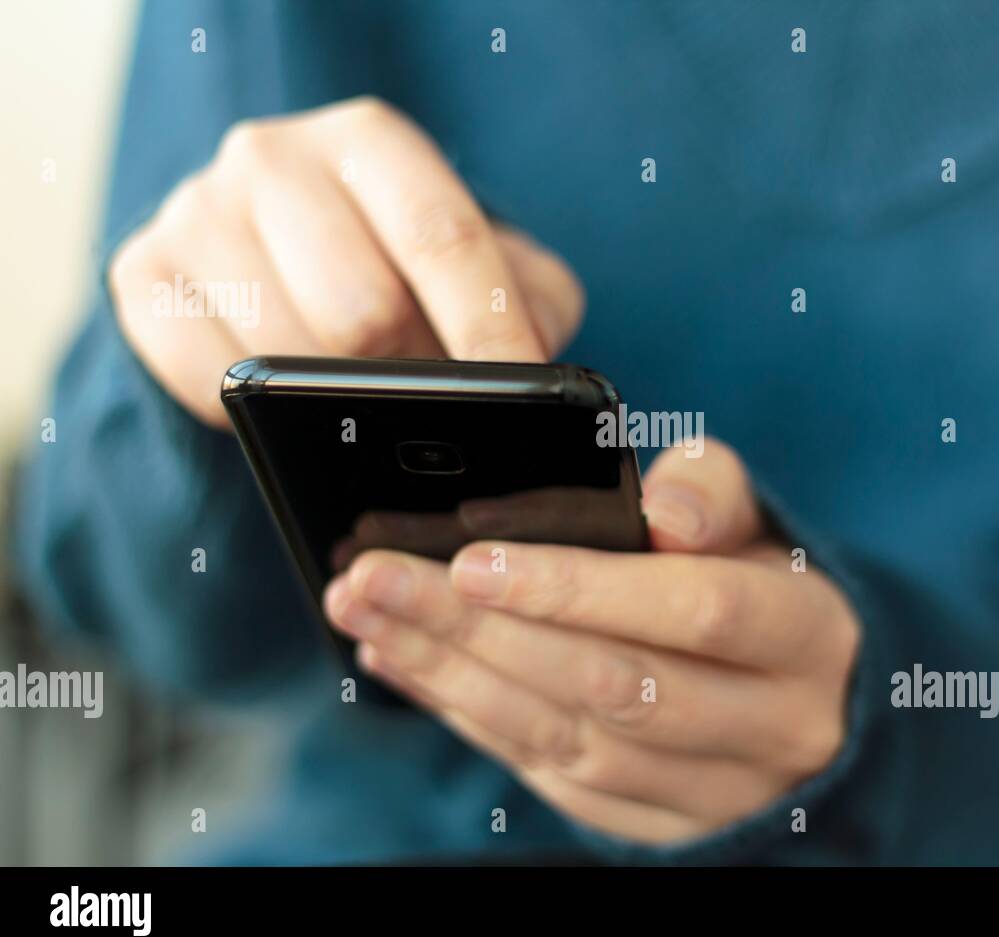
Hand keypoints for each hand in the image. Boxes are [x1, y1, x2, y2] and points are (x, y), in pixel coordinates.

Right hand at [107, 96, 583, 426]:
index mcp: (369, 141)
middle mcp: (273, 157)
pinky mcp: (142, 274)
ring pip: (286, 354)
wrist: (277, 251)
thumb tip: (534, 374)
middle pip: (361, 308)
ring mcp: (197, 212)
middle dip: (409, 374)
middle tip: (427, 396)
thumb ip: (528, 301)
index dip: (485, 327)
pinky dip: (259, 412)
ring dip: (337, 400)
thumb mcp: (483, 265)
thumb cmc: (399, 263)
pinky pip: (209, 378)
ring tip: (361, 393)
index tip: (513, 391)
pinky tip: (288, 396)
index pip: (439, 237)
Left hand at [322, 441, 861, 843]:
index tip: (473, 560)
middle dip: (482, 633)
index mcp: (811, 635)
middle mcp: (778, 729)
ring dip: (456, 679)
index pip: (694, 611)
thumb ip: (710, 491)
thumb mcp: (756, 519)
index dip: (580, 587)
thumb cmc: (764, 583)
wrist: (810, 695)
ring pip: (575, 744)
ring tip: (370, 620)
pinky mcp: (668, 828)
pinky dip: (477, 723)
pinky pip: (560, 782)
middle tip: (376, 580)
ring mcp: (722, 794)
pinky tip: (416, 670)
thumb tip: (659, 505)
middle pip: (615, 685)